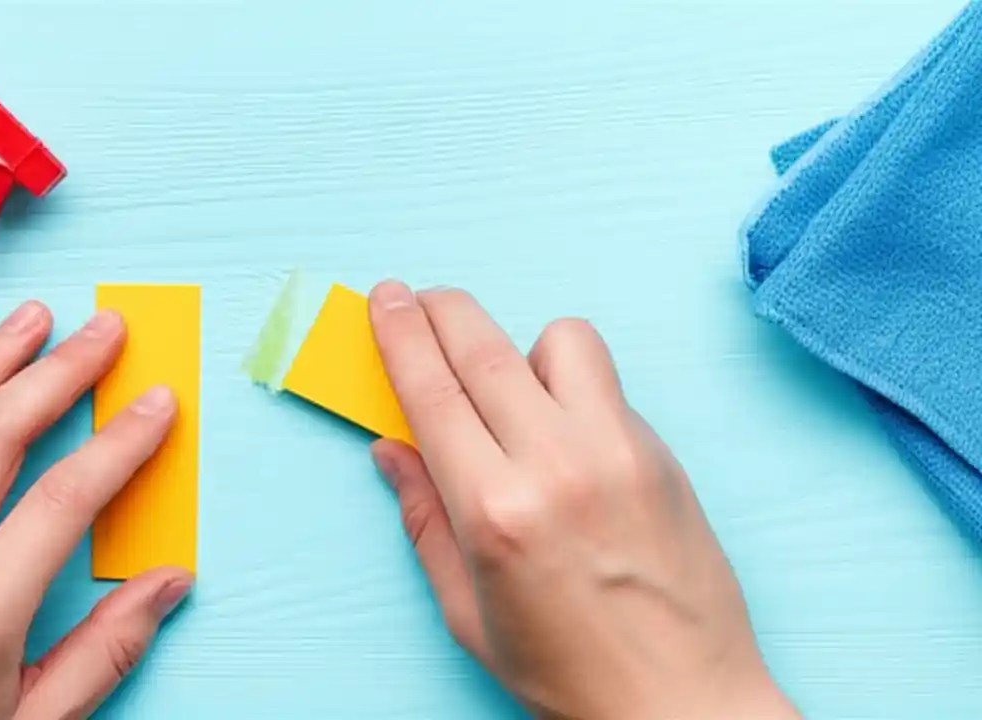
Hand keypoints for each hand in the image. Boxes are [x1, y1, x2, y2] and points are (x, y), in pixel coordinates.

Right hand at [368, 282, 797, 719]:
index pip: (432, 391)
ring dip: (521, 344)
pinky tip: (565, 429)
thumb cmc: (568, 672)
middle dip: (442, 308)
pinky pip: (606, 383)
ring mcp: (618, 451)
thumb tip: (391, 448)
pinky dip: (572, 384)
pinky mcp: (660, 452)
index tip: (385, 298)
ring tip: (512, 385)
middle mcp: (556, 466)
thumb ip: (424, 519)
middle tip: (420, 297)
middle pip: (484, 347)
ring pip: (560, 340)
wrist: (683, 700)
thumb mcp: (467, 611)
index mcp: (494, 512)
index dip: (399, 335)